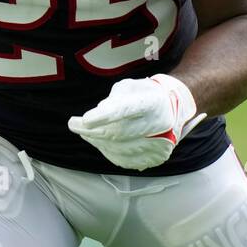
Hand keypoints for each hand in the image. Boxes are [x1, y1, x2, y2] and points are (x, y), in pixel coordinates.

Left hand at [68, 74, 205, 170]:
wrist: (172, 110)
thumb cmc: (145, 95)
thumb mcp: (130, 87)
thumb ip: (113, 99)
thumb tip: (96, 118)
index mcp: (154, 102)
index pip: (127, 110)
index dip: (105, 116)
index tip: (85, 119)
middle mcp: (159, 125)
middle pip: (119, 133)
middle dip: (92, 130)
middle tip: (74, 124)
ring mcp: (159, 145)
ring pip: (119, 149)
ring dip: (97, 141)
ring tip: (85, 132)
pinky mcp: (155, 158)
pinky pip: (124, 159)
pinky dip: (107, 151)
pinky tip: (99, 142)